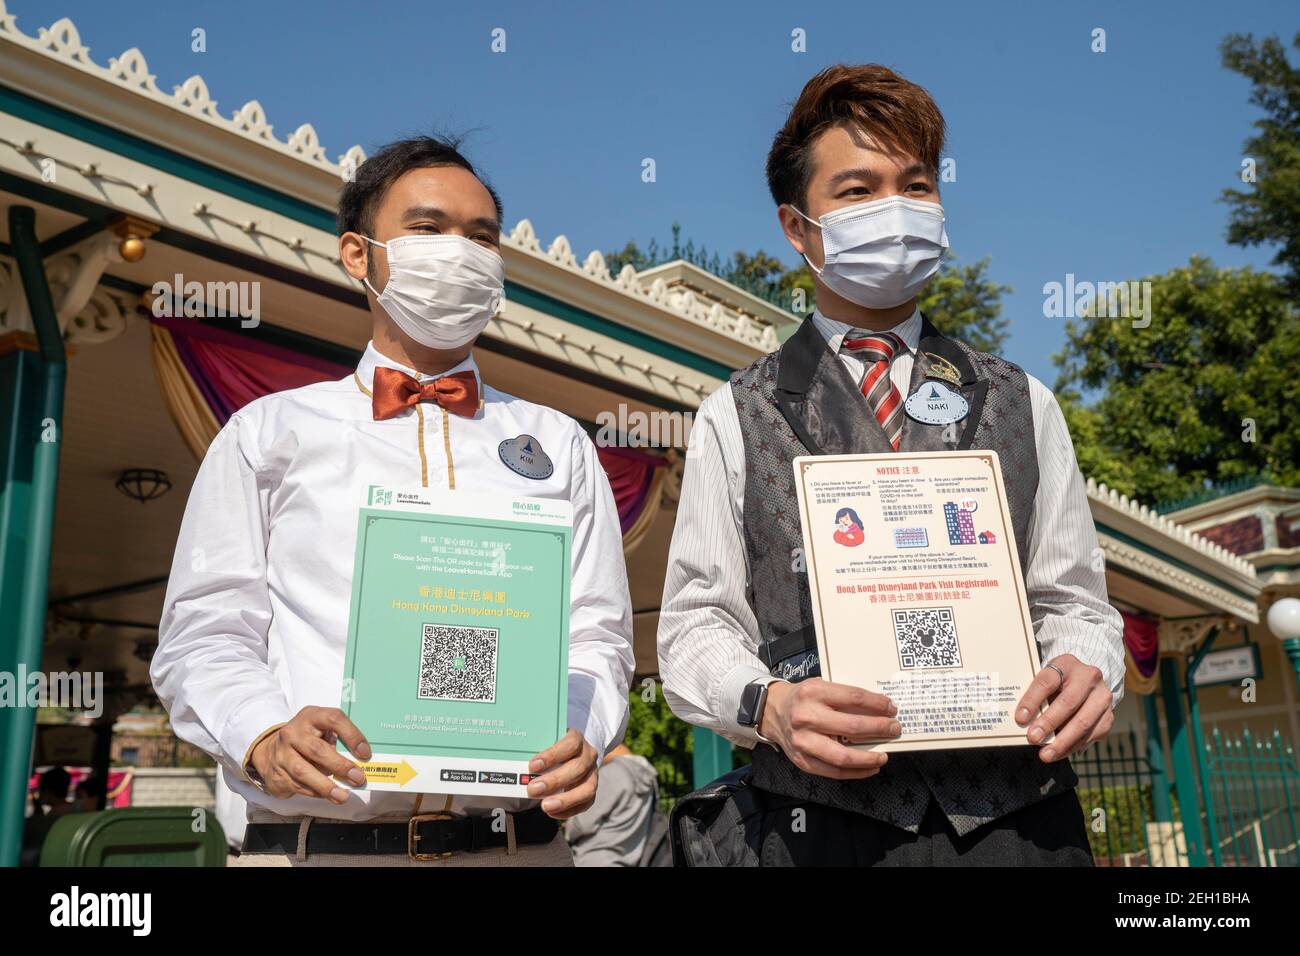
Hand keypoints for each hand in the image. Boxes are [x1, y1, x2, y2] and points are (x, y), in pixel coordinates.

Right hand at [249, 705, 370, 803]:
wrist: (271, 751)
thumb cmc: (306, 739)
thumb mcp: (321, 730)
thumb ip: (339, 740)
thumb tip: (361, 761)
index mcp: (310, 716)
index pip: (333, 719)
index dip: (352, 735)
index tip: (365, 753)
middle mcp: (293, 733)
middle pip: (317, 749)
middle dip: (340, 765)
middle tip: (358, 777)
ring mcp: (282, 754)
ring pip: (303, 771)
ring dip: (326, 786)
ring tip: (342, 796)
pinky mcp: (277, 773)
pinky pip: (297, 785)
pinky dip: (315, 792)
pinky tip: (328, 795)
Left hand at [527, 729, 598, 819]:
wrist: (568, 754)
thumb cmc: (551, 749)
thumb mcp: (545, 743)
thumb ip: (535, 751)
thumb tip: (516, 765)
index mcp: (576, 738)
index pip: (570, 744)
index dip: (552, 755)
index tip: (533, 766)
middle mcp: (588, 755)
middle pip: (577, 768)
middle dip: (554, 781)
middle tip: (533, 789)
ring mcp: (593, 773)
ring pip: (587, 788)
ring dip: (565, 799)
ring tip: (545, 806)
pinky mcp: (592, 789)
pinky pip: (585, 803)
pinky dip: (568, 810)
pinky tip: (552, 813)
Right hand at [758, 678, 900, 779]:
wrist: (771, 711)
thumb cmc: (802, 698)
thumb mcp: (820, 686)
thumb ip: (844, 696)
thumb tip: (878, 710)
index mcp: (813, 693)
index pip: (854, 697)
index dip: (877, 704)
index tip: (891, 708)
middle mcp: (806, 717)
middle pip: (852, 727)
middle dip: (880, 729)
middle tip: (894, 729)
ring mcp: (803, 741)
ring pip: (843, 756)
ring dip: (869, 757)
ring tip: (884, 755)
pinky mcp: (802, 760)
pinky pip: (834, 772)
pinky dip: (856, 772)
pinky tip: (869, 767)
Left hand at [1015, 654, 1113, 761]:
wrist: (1085, 681)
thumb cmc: (1057, 682)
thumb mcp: (1046, 679)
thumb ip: (1036, 695)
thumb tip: (1023, 721)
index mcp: (1067, 663)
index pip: (1047, 681)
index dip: (1032, 700)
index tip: (1020, 719)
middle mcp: (1089, 677)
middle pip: (1068, 702)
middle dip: (1049, 723)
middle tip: (1033, 738)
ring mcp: (1102, 697)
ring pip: (1083, 722)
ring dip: (1062, 741)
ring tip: (1045, 754)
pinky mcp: (1108, 715)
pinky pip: (1091, 735)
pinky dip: (1073, 746)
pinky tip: (1059, 753)